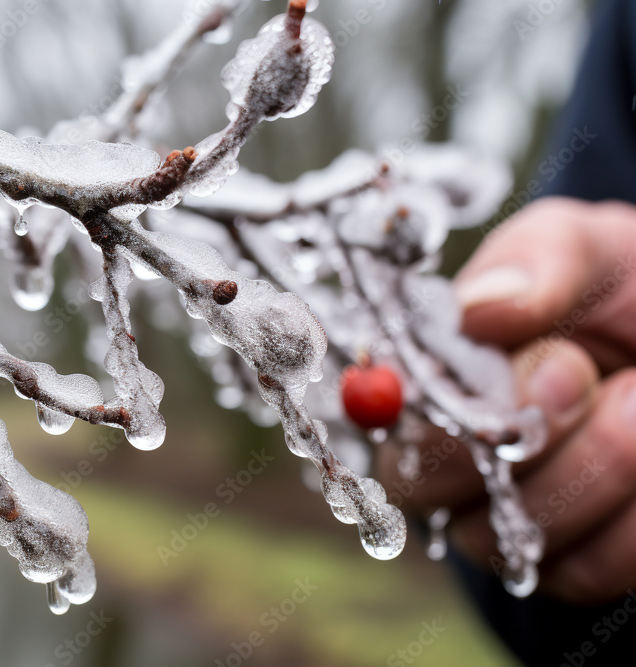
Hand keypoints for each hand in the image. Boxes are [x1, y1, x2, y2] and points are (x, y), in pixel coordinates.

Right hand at [378, 196, 635, 602]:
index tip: (544, 360)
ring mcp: (504, 519)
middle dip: (518, 433)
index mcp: (432, 375)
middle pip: (421, 486)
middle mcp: (447, 455)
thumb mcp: (591, 250)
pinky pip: (581, 569)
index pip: (380, 409)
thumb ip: (536, 263)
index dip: (445, 400)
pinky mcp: (568, 566)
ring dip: (597, 462)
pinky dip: (635, 518)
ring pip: (508, 536)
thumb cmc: (625, 289)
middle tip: (582, 373)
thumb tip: (476, 311)